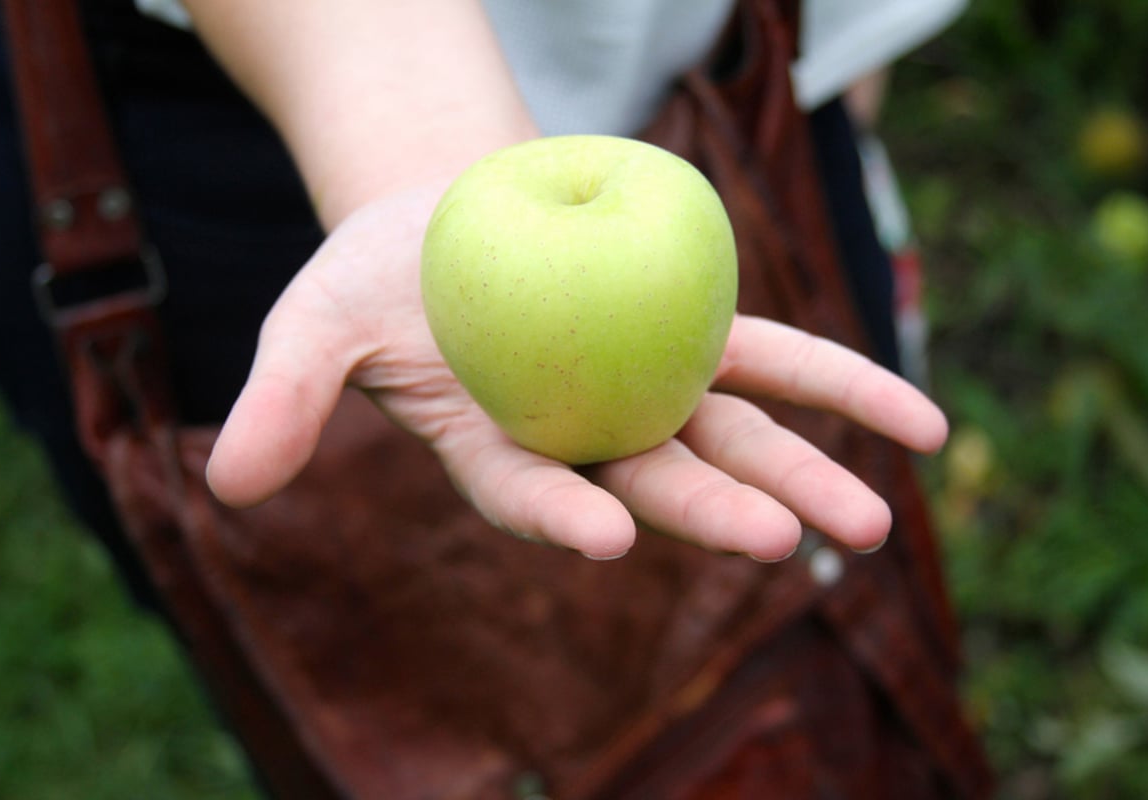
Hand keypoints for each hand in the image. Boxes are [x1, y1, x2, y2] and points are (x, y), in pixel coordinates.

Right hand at [206, 185, 947, 560]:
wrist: (454, 217)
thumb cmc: (381, 275)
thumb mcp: (317, 318)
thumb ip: (287, 397)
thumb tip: (228, 484)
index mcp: (501, 448)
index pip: (531, 493)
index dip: (562, 516)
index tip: (607, 537)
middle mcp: (588, 436)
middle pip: (654, 480)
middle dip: (715, 513)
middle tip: (783, 544)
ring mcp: (651, 389)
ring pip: (731, 435)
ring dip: (804, 472)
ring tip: (871, 520)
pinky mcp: (699, 337)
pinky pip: (779, 363)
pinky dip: (844, 387)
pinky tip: (918, 423)